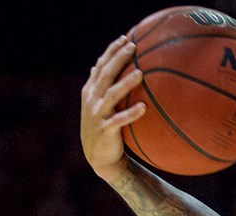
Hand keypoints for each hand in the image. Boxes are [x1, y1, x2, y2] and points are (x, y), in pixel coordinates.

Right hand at [80, 35, 145, 182]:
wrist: (98, 156)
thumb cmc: (102, 127)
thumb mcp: (96, 104)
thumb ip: (98, 85)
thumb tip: (95, 66)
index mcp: (91, 91)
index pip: (101, 66)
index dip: (111, 51)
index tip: (125, 38)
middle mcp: (92, 99)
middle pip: (105, 75)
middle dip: (118, 59)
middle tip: (133, 47)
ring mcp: (97, 114)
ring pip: (111, 95)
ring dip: (126, 84)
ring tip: (140, 73)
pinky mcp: (105, 130)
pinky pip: (119, 121)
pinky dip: (131, 114)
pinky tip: (144, 108)